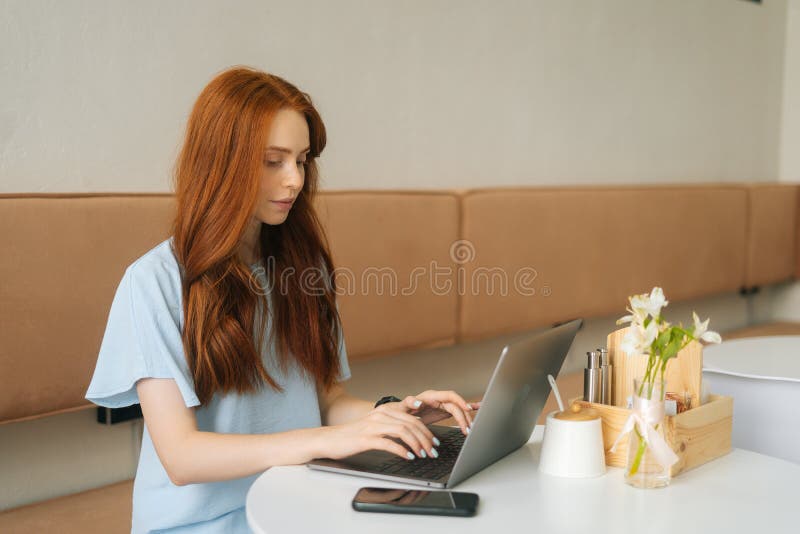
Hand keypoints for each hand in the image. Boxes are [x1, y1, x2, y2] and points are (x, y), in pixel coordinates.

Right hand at [319, 403, 438, 460]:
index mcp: (384, 410)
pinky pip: (389, 443)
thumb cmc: (353, 435)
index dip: (427, 429)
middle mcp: (380, 415)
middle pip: (411, 424)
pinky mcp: (366, 439)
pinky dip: (402, 450)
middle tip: (434, 451)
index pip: (412, 417)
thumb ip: (393, 425)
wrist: (329, 439)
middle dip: (426, 439)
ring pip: (403, 432)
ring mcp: (373, 426)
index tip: (436, 441)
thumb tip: (414, 432)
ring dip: (417, 444)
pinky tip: (409, 457)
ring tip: (424, 455)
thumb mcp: (376, 426)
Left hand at [382, 390, 476, 435]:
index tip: (467, 409)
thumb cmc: (400, 410)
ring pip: (459, 410)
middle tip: (468, 429)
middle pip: (456, 405)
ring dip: (466, 419)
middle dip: (464, 416)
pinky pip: (458, 410)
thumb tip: (417, 402)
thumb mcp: (402, 407)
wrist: (399, 415)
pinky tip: (478, 407)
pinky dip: (467, 409)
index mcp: (430, 396)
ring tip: (470, 429)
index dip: (460, 401)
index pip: (449, 396)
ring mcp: (442, 404)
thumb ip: (409, 403)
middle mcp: (438, 398)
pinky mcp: (444, 410)